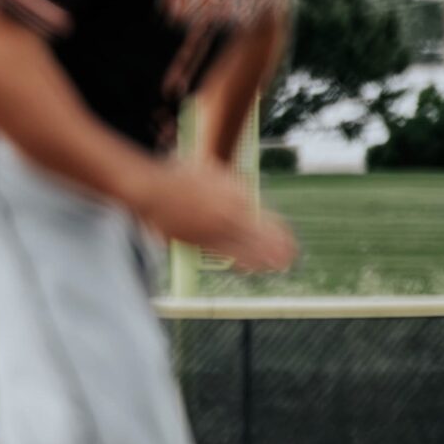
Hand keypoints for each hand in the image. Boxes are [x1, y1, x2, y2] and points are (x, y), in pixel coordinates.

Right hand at [134, 161, 297, 273]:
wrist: (153, 190)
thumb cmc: (181, 177)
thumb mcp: (216, 175)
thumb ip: (234, 190)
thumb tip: (248, 201)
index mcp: (237, 198)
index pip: (267, 220)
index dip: (280, 233)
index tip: (289, 241)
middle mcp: (229, 217)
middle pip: (261, 239)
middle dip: (277, 250)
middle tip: (289, 260)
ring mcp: (214, 231)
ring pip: (244, 250)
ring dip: (262, 260)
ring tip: (275, 268)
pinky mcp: (198, 242)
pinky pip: (223, 254)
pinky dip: (238, 261)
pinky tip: (246, 267)